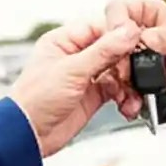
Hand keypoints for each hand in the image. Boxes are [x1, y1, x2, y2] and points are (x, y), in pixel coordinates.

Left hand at [7, 20, 141, 157]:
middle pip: (114, 50)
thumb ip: (103, 51)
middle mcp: (76, 56)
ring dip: (129, 84)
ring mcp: (86, 76)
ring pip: (119, 71)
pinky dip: (126, 97)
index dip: (121, 34)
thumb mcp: (71, 71)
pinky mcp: (93, 95)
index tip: (138, 41)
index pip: (101, 28)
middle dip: (127, 64)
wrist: (28, 137)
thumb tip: (127, 31)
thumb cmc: (34, 101)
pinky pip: (118, 90)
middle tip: (132, 74)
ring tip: (130, 94)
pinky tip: (127, 104)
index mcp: (64, 41)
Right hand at [104, 0, 165, 118]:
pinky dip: (121, 96)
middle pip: (106, 40)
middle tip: (126, 73)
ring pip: (106, 66)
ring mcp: (127, 56)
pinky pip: (113, 86)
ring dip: (116, 83)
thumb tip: (148, 37)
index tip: (121, 39)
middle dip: (114, 61)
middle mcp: (133, 33)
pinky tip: (133, 101)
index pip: (118, 8)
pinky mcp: (126, 78)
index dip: (116, 22)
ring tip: (132, 92)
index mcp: (147, 13)